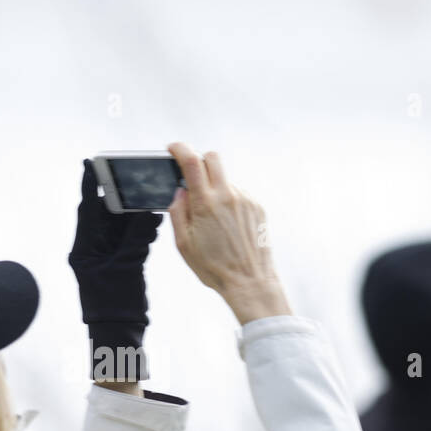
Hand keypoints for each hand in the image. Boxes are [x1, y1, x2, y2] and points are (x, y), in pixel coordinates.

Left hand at [68, 159, 161, 383]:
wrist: (118, 334)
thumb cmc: (114, 305)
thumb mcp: (126, 267)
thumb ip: (137, 238)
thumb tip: (149, 212)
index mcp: (83, 248)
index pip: (86, 209)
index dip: (90, 185)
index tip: (92, 162)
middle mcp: (92, 249)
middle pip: (104, 214)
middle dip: (119, 197)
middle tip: (132, 178)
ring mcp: (106, 256)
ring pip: (119, 226)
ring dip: (133, 214)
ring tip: (148, 197)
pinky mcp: (120, 263)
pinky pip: (129, 239)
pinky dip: (140, 229)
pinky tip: (153, 219)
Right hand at [166, 142, 289, 323]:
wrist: (250, 282)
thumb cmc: (214, 267)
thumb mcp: (184, 244)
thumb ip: (178, 212)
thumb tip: (180, 192)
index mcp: (206, 204)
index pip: (192, 161)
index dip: (180, 148)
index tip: (173, 149)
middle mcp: (228, 196)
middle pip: (213, 158)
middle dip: (199, 161)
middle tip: (192, 179)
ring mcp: (245, 200)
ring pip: (225, 179)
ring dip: (214, 188)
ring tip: (212, 219)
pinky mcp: (257, 207)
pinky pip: (238, 194)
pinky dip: (228, 201)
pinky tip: (227, 225)